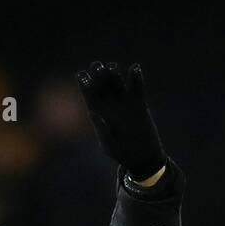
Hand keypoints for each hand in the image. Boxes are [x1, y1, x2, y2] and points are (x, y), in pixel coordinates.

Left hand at [75, 59, 165, 182]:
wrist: (141, 159)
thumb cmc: (121, 154)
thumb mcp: (108, 145)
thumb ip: (101, 129)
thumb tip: (92, 112)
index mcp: (99, 114)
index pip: (90, 95)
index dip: (85, 85)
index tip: (82, 76)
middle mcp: (111, 105)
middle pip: (103, 84)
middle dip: (99, 74)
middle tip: (97, 66)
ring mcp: (125, 103)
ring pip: (118, 82)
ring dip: (114, 73)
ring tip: (112, 68)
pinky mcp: (140, 103)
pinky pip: (138, 87)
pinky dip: (136, 77)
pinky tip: (134, 68)